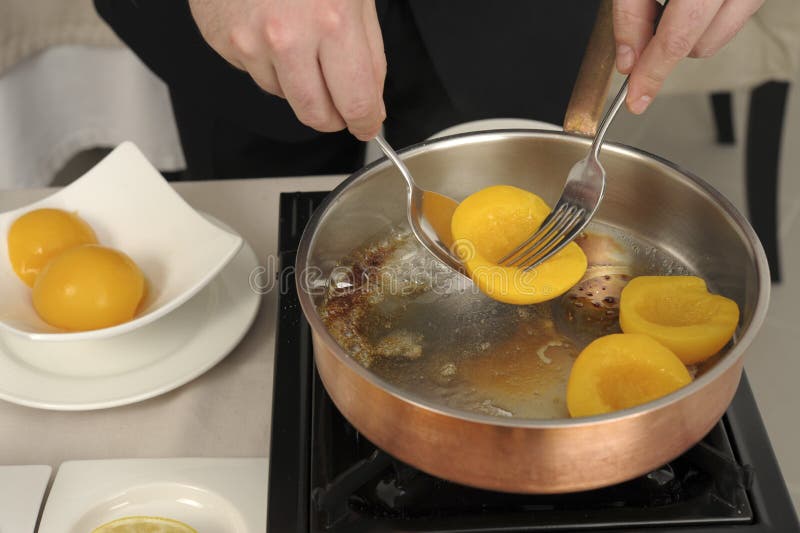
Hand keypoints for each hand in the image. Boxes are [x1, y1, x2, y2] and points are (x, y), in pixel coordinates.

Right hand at [188, 0, 385, 139]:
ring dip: (299, 82)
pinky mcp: (226, 43)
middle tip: (340, 105)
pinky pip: (256, 73)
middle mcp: (288, 38)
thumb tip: (371, 102)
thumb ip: (368, 54)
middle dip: (334, 116)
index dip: (365, 121)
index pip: (355, 102)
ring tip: (300, 41)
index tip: (367, 124)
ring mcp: (251, 42)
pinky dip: (269, 62)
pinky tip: (272, 30)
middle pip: (316, 115)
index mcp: (332, 22)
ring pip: (284, 95)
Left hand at [613, 0, 763, 113]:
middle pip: (702, 46)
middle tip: (646, 28)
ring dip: (689, 34)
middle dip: (668, 49)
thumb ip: (630, 17)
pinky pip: (730, 20)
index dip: (651, 73)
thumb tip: (628, 61)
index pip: (676, 41)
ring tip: (670, 5)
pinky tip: (689, 3)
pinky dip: (705, 21)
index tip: (636, 98)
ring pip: (718, 38)